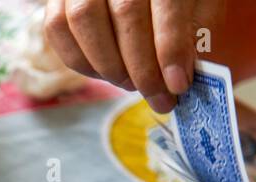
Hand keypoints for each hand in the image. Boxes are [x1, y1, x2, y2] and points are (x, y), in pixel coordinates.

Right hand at [44, 0, 220, 111]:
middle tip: (158, 98)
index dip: (171, 47)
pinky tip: (102, 73)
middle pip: (126, 13)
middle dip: (142, 67)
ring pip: (85, 19)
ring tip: (129, 84)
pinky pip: (57, 29)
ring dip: (108, 65)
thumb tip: (182, 74)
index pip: (167, 2)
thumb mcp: (198, 4)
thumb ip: (196, 29)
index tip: (177, 85)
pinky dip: (79, 61)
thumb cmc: (170, 2)